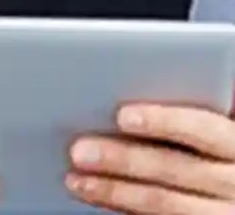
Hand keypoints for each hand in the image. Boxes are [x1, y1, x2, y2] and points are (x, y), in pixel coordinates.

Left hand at [67, 102, 234, 212]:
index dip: (164, 121)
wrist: (232, 194)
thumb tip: (137, 93)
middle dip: (124, 158)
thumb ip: (193, 119)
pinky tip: (100, 200)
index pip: (203, 128)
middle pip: (176, 168)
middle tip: (80, 150)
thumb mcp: (222, 137)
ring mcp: (224, 211)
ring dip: (115, 191)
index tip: (122, 116)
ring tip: (77, 180)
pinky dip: (124, 210)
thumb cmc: (220, 157)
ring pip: (165, 202)